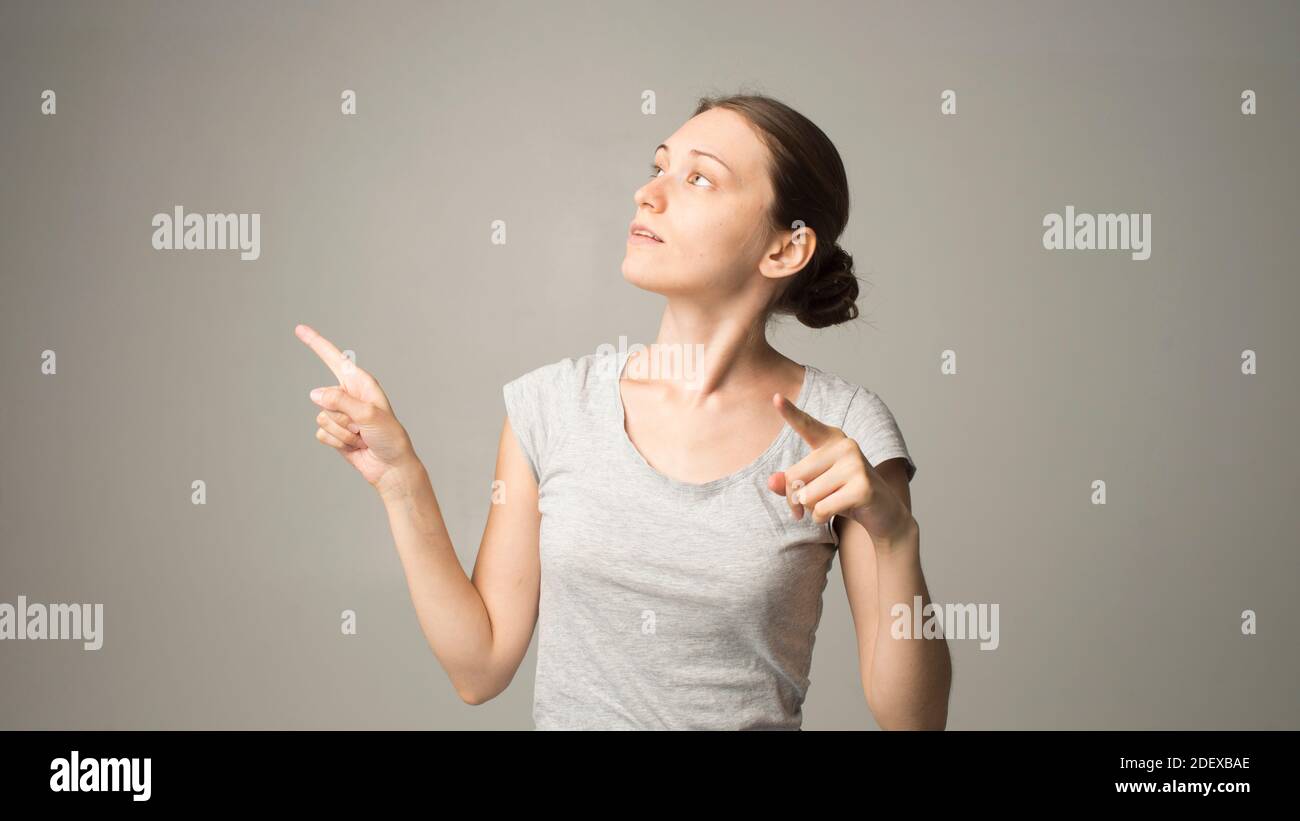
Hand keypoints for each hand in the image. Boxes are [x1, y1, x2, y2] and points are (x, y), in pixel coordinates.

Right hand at [295, 323, 418, 491]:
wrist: (390, 466)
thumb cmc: (389, 437)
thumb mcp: (369, 415)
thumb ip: (341, 402)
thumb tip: (314, 394)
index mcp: (361, 383)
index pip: (334, 359)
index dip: (316, 343)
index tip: (299, 328)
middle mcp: (348, 395)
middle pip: (324, 398)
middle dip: (343, 417)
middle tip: (364, 427)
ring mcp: (340, 414)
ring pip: (321, 418)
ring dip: (343, 432)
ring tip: (362, 437)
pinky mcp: (333, 432)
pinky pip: (321, 433)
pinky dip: (338, 443)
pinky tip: (355, 446)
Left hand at [765, 392, 912, 545]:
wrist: (884, 513)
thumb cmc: (843, 495)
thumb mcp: (814, 486)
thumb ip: (789, 482)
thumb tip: (771, 481)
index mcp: (831, 440)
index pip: (806, 425)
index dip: (790, 412)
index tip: (776, 397)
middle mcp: (845, 446)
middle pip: (794, 476)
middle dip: (794, 498)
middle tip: (805, 506)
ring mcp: (856, 465)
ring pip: (807, 495)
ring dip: (810, 509)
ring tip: (829, 505)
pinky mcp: (862, 487)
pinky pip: (821, 508)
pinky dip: (821, 517)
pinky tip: (837, 512)